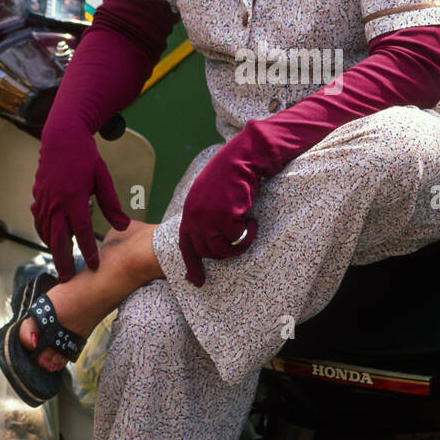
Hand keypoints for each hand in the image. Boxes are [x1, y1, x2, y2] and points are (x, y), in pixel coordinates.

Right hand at [31, 122, 129, 280]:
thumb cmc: (86, 157)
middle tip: (67, 278)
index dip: (89, 250)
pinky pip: (39, 222)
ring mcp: (45, 201)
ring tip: (60, 263)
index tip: (93, 265)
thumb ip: (112, 205)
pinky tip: (51, 240)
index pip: (83, 232)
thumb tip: (124, 225)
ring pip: (46, 232)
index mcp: (75, 199)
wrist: (62, 138)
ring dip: (53, 249)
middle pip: (59, 239)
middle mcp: (57, 203)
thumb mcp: (103, 179)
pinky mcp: (38, 197)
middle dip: (63, 260)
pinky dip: (44, 234)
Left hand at [178, 140, 260, 286]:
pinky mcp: (225, 217)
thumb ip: (205, 215)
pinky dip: (249, 234)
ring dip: (238, 245)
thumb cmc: (231, 174)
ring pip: (222, 250)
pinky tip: (253, 221)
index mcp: (189, 211)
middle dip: (225, 252)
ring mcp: (208, 217)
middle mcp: (194, 216)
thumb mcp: (209, 195)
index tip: (196, 282)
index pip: (186, 244)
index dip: (192, 265)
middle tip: (241, 240)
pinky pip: (238, 239)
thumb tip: (210, 238)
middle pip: (207, 251)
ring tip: (249, 229)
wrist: (243, 158)